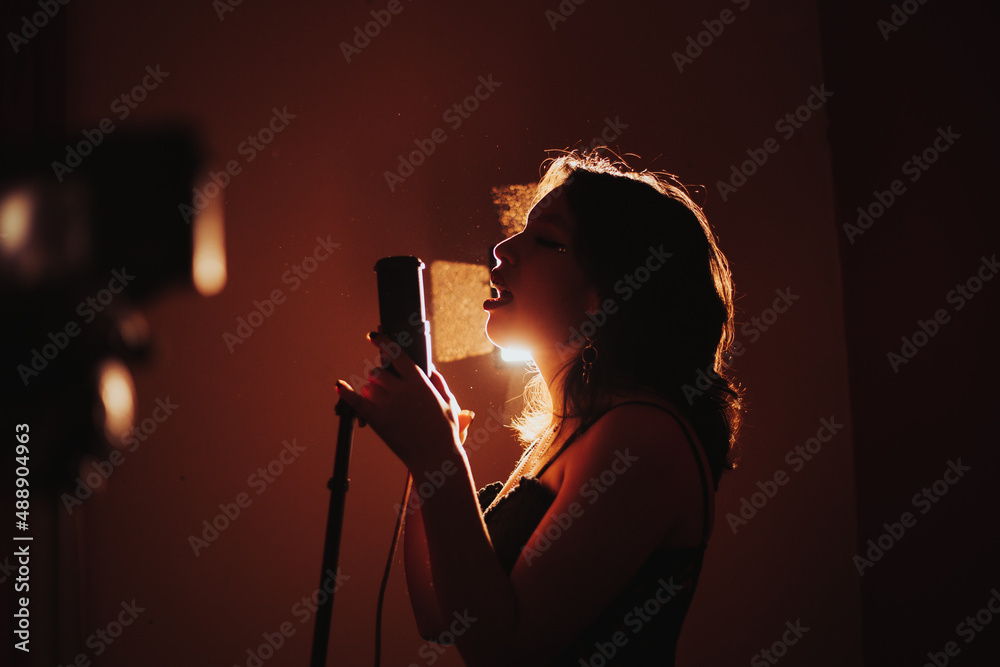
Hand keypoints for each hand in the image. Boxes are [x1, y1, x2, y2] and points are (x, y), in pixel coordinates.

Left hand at [336, 332, 473, 471]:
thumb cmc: (445, 432)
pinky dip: (346, 393)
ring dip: (372, 389)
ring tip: (383, 399)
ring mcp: (388, 406)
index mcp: (420, 383)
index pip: (397, 354)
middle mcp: (402, 391)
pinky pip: (357, 403)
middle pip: (379, 373)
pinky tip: (339, 385)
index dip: (383, 342)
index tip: (373, 337)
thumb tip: (432, 371)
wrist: (436, 458)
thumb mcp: (449, 403)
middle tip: (385, 384)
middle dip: (380, 376)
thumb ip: (439, 383)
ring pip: (369, 388)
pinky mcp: (378, 422)